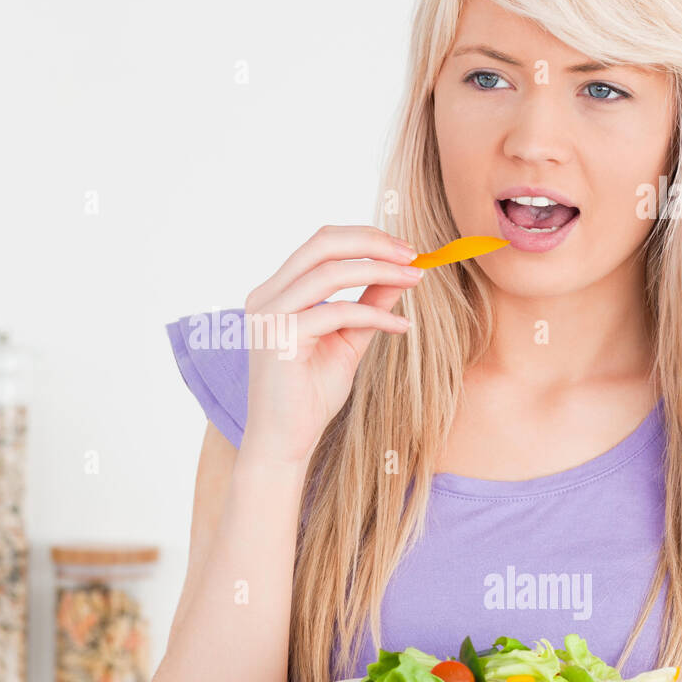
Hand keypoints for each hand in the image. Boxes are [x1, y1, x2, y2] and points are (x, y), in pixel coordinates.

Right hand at [239, 224, 422, 467]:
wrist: (284, 442)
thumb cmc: (309, 395)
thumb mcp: (347, 340)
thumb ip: (369, 304)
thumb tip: (402, 272)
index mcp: (276, 292)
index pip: (321, 244)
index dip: (365, 239)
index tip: (406, 250)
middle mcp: (266, 296)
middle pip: (322, 242)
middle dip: (373, 242)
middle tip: (413, 254)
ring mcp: (270, 315)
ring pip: (330, 271)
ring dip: (380, 271)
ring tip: (414, 278)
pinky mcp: (280, 338)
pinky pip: (337, 312)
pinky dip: (375, 314)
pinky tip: (400, 327)